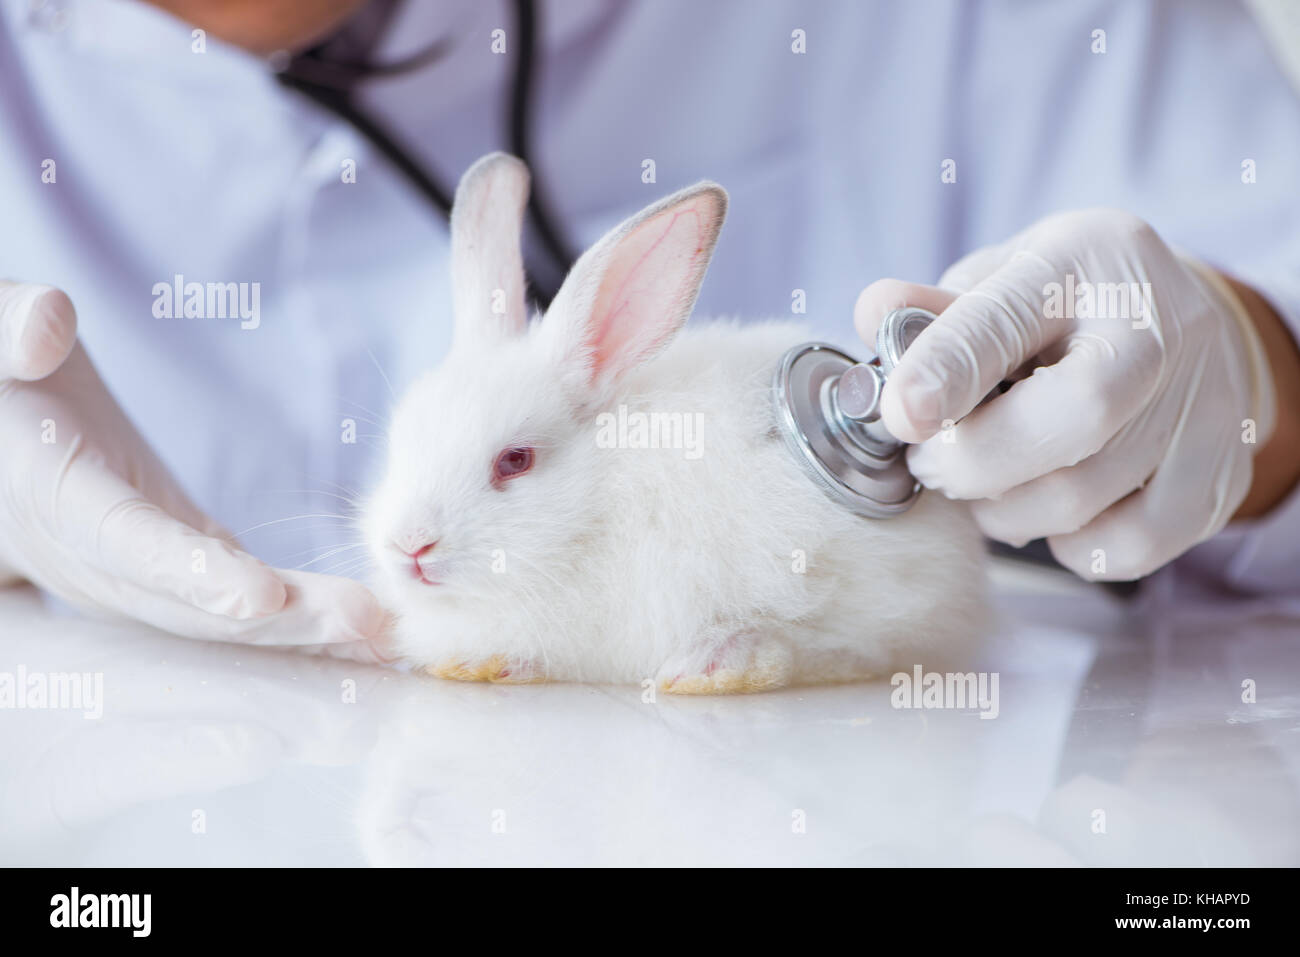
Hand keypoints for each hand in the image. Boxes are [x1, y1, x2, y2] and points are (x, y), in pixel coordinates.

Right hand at [0, 281, 387, 658]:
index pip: (129, 543)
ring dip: (305, 633)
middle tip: (365, 622)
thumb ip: (11, 330)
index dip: (193, 575)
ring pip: (223, 619)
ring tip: (385, 641)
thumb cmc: (3, 380)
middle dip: (282, 621)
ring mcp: (137, 578)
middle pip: (194, 604)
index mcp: (56, 497)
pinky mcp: (176, 573)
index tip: (261, 596)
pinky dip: (299, 622)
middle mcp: (96, 558)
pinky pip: (238, 608)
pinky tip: (363, 633)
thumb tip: (45, 329)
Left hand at [854, 209, 1281, 580]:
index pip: (1010, 317)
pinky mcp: (1221, 477)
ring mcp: (1202, 406)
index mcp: (1083, 261)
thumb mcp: (999, 281)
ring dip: (1004, 510)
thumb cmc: (1063, 307)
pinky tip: (1055, 509)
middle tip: (933, 465)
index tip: (900, 415)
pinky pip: (1128, 548)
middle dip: (975, 462)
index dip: (947, 371)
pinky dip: (1071, 546)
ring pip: (1082, 497)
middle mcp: (1160, 328)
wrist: (1181, 325)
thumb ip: (934, 311)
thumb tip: (871, 313)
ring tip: (987, 483)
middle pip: (1073, 419)